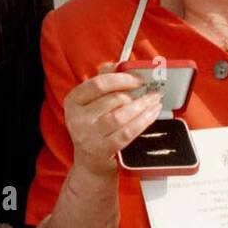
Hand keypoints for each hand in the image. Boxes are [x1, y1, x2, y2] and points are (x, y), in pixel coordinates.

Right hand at [62, 62, 162, 176]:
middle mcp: (77, 118)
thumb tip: (119, 64)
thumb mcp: (91, 103)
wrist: (90, 163)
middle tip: (151, 92)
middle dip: (137, 94)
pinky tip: (151, 115)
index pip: (98, 84)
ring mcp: (88, 136)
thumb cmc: (93, 128)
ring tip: (155, 101)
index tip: (138, 79)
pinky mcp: (101, 149)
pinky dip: (143, 122)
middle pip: (113, 99)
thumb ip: (102, 81)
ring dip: (143, 106)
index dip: (121, 79)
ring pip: (121, 115)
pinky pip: (127, 132)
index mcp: (73, 101)